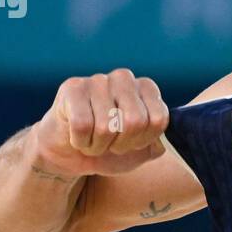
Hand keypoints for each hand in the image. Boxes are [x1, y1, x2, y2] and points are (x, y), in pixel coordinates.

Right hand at [31, 68, 169, 176]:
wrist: (69, 154)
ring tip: (93, 140)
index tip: (131, 143)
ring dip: (98, 146)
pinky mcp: (72, 88)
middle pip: (135, 121)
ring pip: (106, 126)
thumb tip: (162, 143)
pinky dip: (80, 141)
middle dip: (121, 144)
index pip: (158, 119)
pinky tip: (78, 137)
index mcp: (146, 88)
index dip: (143, 141)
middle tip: (110, 144)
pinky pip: (82, 126)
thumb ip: (158, 145)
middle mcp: (124, 78)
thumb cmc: (108, 148)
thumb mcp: (140, 151)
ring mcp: (98, 80)